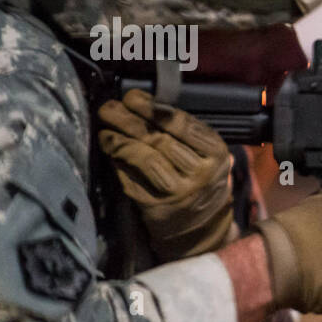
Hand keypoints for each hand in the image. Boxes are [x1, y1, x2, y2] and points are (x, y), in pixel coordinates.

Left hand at [97, 89, 233, 261]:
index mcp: (216, 154)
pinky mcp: (157, 207)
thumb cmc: (200, 178)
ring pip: (145, 158)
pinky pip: (132, 178)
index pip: (182, 125)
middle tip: (109, 108)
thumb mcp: (206, 153)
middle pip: (159, 139)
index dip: (152, 108)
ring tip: (105, 129)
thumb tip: (141, 104)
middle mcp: (201, 174)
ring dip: (119, 141)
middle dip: (129, 120)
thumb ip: (183, 132)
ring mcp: (179, 193)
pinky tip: (110, 151)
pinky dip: (118, 162)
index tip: (131, 97)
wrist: (202, 225)